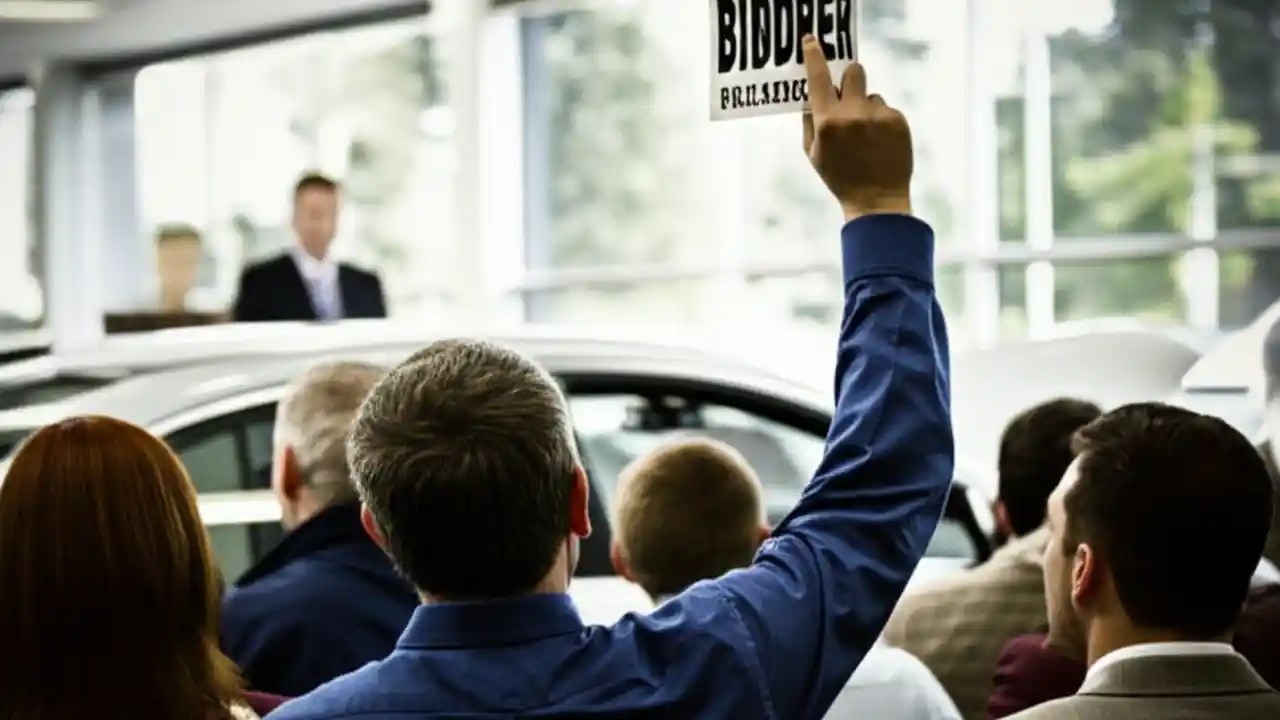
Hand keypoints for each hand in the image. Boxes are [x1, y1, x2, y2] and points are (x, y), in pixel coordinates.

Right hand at [802, 37, 913, 221]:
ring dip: (866, 107)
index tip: (812, 41)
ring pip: (871, 94)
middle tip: (849, 94)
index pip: (818, 78)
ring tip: (867, 136)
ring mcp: (878, 116)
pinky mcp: (897, 120)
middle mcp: (853, 114)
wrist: (877, 199)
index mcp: (828, 122)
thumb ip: (810, 122)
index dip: (814, 56)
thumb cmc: (840, 178)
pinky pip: (886, 109)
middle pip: (854, 71)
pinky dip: (881, 121)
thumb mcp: (813, 154)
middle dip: (850, 79)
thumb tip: (811, 96)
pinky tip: (880, 143)